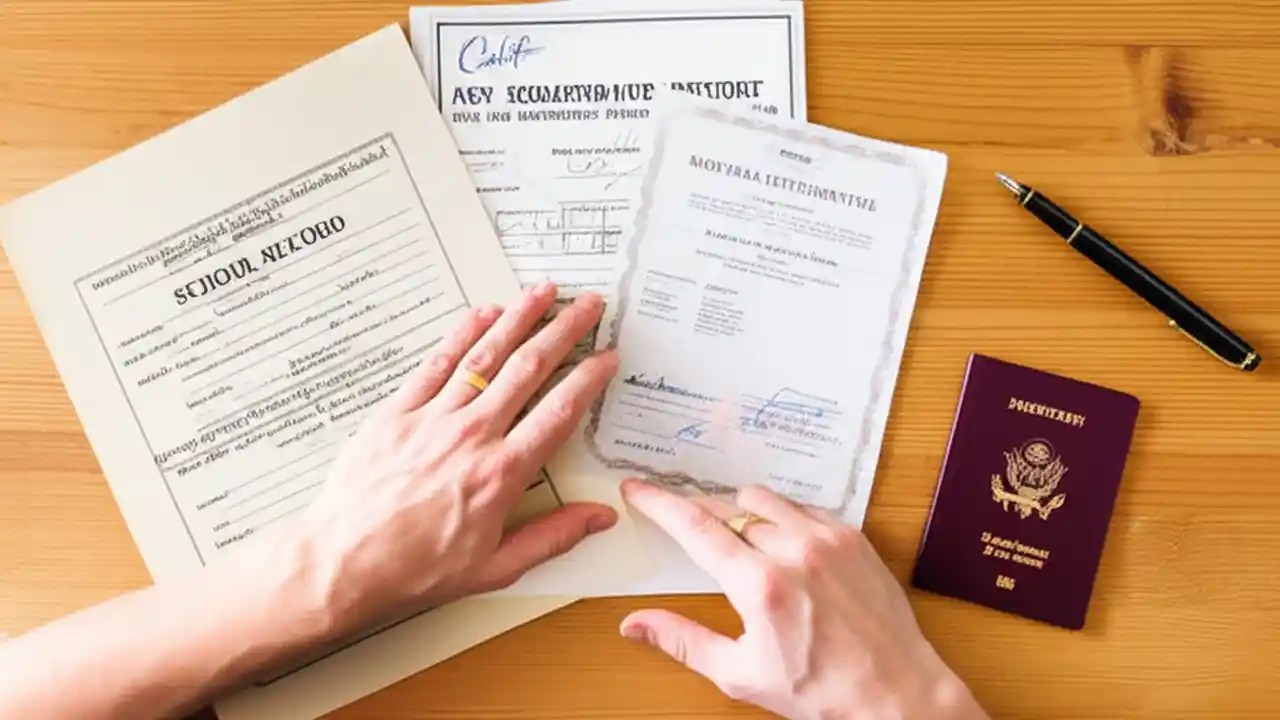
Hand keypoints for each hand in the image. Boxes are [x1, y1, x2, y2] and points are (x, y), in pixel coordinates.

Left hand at [289, 283, 618, 636]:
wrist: (342, 562)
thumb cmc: (414, 570)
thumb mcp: (495, 567)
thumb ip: (553, 537)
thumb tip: (599, 518)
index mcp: (501, 474)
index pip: (559, 412)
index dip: (588, 379)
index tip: (605, 358)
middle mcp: (471, 436)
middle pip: (528, 369)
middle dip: (563, 331)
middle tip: (586, 305)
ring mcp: (432, 419)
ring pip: (486, 355)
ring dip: (518, 317)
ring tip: (542, 292)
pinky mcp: (397, 412)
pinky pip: (437, 363)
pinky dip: (462, 334)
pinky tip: (482, 313)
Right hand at [619, 481, 986, 719]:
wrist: (895, 690)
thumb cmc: (821, 690)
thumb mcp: (741, 673)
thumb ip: (683, 641)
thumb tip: (634, 625)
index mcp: (759, 584)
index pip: (694, 526)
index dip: (659, 503)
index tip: (637, 487)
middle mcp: (793, 550)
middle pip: (726, 512)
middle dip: (702, 520)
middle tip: (695, 537)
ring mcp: (827, 538)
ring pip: (764, 501)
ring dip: (744, 515)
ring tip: (744, 545)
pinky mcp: (852, 536)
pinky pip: (804, 507)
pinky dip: (785, 518)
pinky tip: (786, 547)